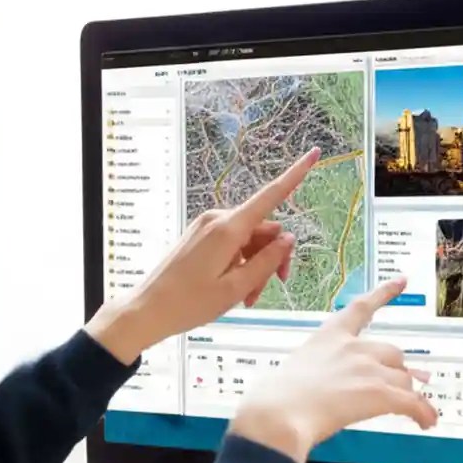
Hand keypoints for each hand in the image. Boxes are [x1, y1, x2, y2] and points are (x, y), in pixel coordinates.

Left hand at [87, 149, 318, 363]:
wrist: (148, 310)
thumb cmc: (189, 303)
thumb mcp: (236, 288)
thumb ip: (266, 262)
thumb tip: (288, 238)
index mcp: (228, 229)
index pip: (271, 195)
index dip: (295, 175)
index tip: (315, 153)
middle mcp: (217, 219)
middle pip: (264, 228)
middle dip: (272, 257)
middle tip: (268, 289)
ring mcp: (206, 226)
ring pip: (249, 239)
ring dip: (255, 266)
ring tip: (247, 298)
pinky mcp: (200, 235)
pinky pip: (232, 243)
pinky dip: (240, 263)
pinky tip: (236, 289)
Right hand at [229, 277, 437, 462]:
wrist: (279, 414)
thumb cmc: (275, 397)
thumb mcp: (295, 371)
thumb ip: (317, 372)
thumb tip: (327, 389)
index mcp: (329, 336)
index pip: (361, 308)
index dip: (384, 293)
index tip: (401, 280)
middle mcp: (353, 347)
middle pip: (392, 354)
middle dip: (397, 371)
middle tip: (401, 386)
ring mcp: (368, 369)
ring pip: (404, 380)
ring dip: (407, 395)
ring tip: (413, 413)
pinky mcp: (379, 393)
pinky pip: (413, 403)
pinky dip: (423, 413)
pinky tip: (426, 422)